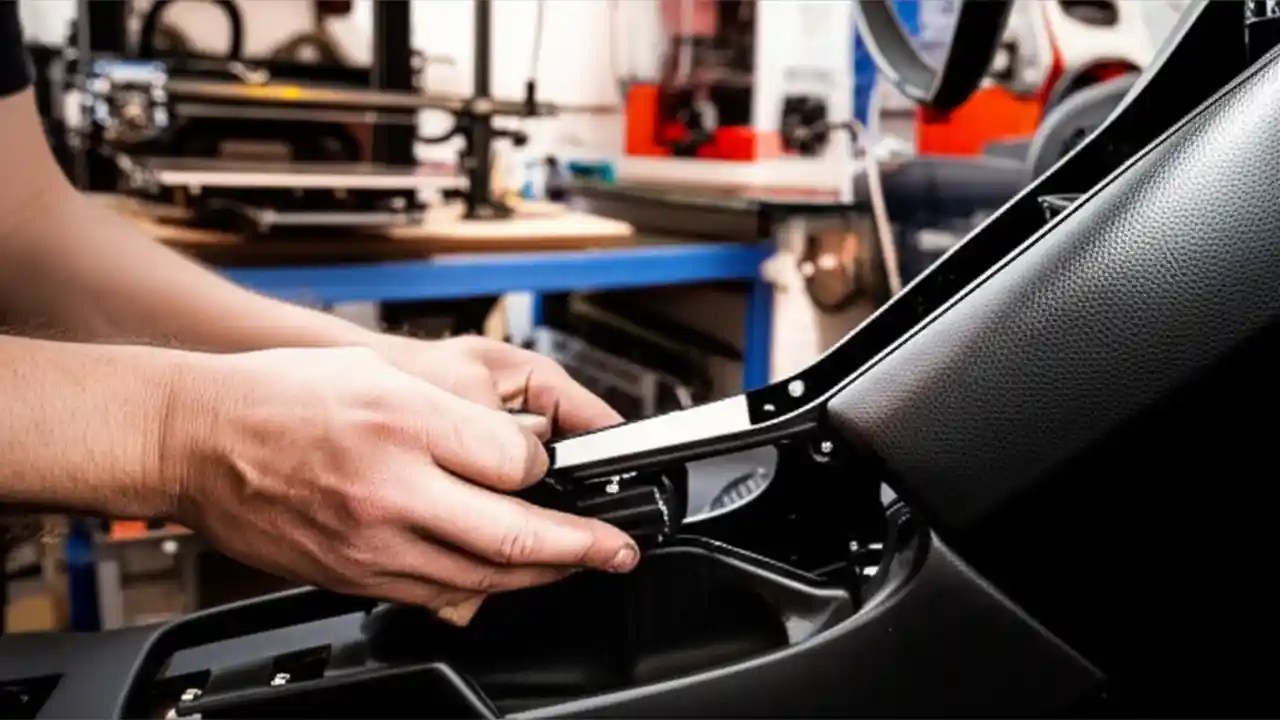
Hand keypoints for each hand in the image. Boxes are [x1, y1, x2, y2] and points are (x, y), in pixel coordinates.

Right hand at [163, 346, 639, 625]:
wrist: (194, 438)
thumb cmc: (281, 395)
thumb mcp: (385, 372)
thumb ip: (460, 415)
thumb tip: (519, 453)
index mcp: (405, 422)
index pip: (518, 463)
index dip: (553, 469)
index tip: (562, 468)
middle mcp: (392, 488)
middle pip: (515, 536)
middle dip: (584, 548)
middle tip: (618, 550)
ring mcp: (371, 542)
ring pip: (482, 579)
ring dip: (540, 576)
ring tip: (575, 565)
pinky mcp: (352, 575)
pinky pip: (434, 597)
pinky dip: (479, 592)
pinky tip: (501, 580)